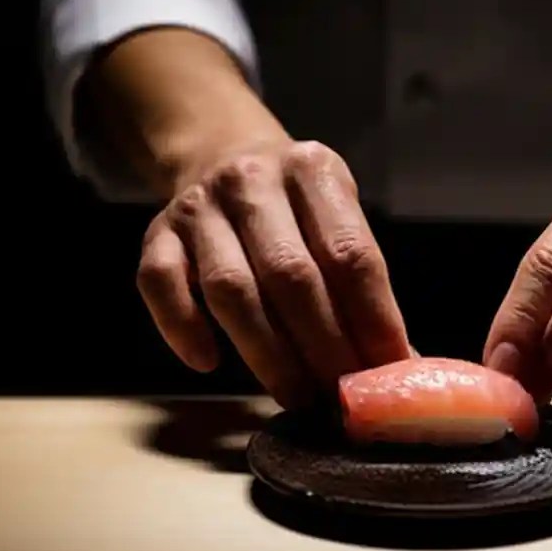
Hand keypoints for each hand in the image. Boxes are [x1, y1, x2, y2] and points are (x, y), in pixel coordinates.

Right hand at [136, 139, 412, 407]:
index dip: (372, 318)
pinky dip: (183, 328)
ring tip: (295, 397)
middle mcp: (252, 180)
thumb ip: (360, 283)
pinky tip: (208, 363)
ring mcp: (198, 206)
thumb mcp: (336, 218)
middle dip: (323, 347)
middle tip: (342, 397)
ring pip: (229, 289)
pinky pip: (161, 284)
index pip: (350, 254)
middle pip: (290, 276)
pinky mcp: (155, 232)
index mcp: (312, 171)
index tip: (386, 370)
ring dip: (266, 354)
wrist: (222, 153)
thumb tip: (396, 365)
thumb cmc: (295, 207)